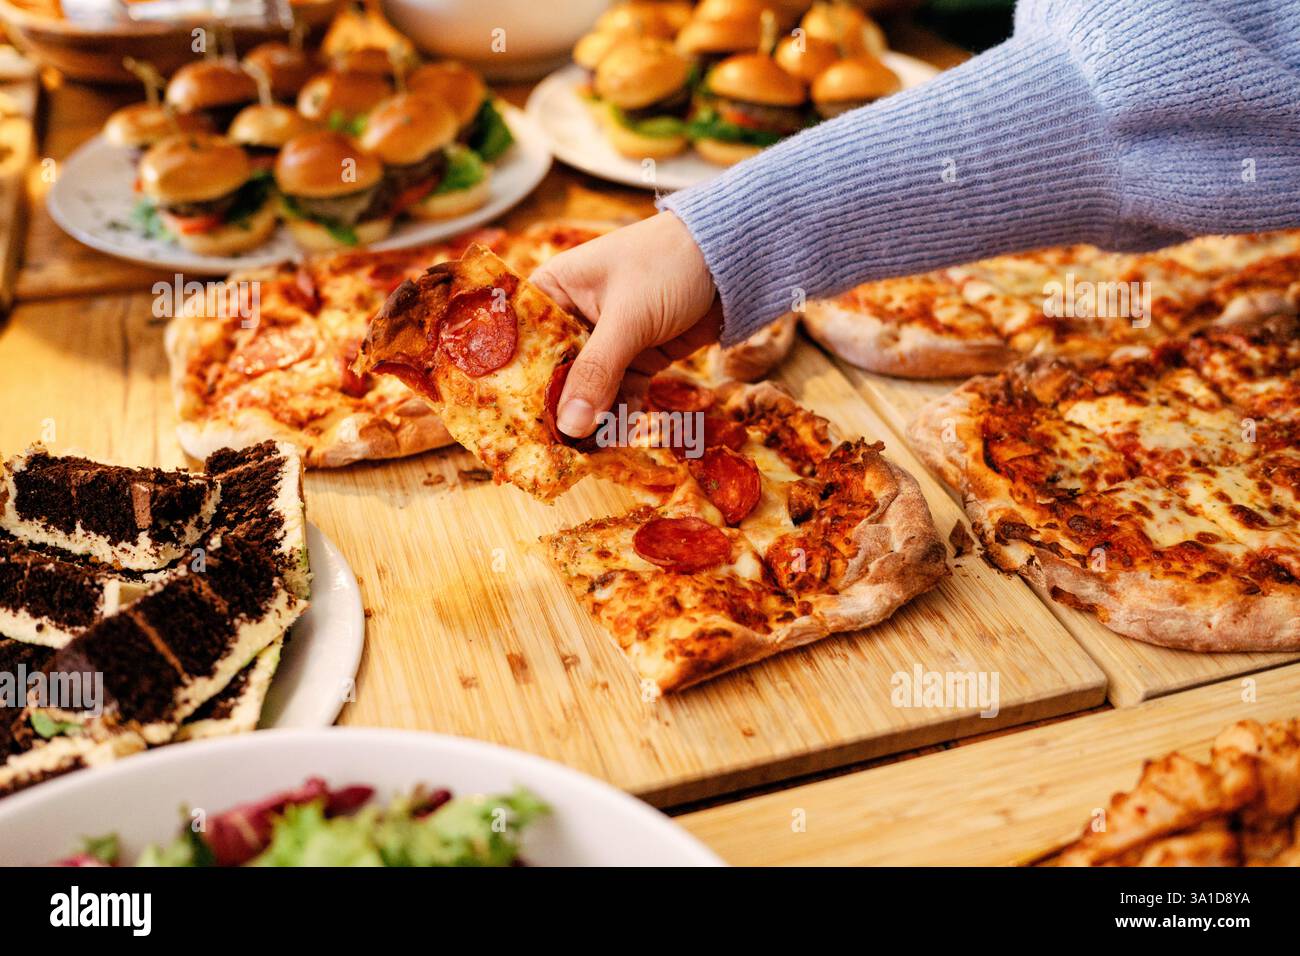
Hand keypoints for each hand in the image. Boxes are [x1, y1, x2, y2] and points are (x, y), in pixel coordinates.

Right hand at [530, 211, 718, 437]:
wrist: (732, 261)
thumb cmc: (668, 266)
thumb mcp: (628, 318)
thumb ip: (598, 372)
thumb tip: (570, 426)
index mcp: (555, 290)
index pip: (522, 340)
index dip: (513, 380)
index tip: (509, 420)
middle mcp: (574, 317)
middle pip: (552, 373)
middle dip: (555, 409)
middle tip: (548, 450)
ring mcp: (607, 341)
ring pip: (589, 390)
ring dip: (590, 419)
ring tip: (585, 453)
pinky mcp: (637, 359)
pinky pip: (620, 395)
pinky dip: (621, 416)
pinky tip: (618, 439)